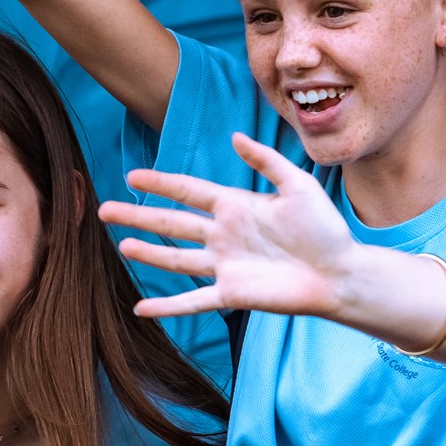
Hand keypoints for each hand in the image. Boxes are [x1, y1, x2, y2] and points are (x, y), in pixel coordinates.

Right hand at [98, 133, 358, 317]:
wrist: (341, 273)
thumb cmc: (326, 229)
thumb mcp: (299, 185)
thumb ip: (266, 162)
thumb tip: (235, 136)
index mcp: (236, 206)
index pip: (188, 191)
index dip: (160, 184)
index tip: (132, 176)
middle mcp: (224, 235)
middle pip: (171, 222)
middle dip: (138, 216)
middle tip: (104, 210)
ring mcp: (225, 266)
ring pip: (175, 258)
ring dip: (148, 253)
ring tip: (121, 246)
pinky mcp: (232, 295)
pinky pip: (192, 301)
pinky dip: (166, 306)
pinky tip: (140, 309)